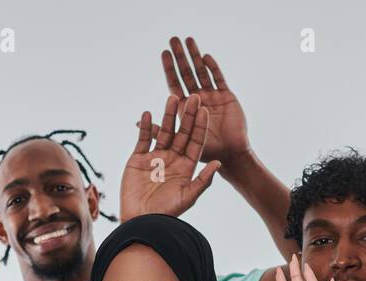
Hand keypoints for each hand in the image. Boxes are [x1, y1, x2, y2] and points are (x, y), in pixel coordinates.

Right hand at [120, 94, 219, 219]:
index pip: (196, 142)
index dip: (200, 127)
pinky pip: (143, 139)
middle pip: (182, 133)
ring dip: (168, 115)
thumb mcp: (188, 197)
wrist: (141, 220)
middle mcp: (172, 159)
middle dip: (187, 116)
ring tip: (172, 98)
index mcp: (186, 167)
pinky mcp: (138, 158)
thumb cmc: (166, 213)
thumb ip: (203, 180)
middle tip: (193, 97)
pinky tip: (149, 113)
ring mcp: (155, 158)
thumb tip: (219, 164)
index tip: (205, 110)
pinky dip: (146, 127)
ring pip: (163, 132)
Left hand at [155, 36, 248, 164]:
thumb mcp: (178, 143)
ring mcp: (213, 96)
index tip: (164, 53)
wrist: (230, 156)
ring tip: (188, 39)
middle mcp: (198, 99)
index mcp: (185, 108)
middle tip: (173, 39)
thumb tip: (136, 123)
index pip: (175, 83)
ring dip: (195, 56)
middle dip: (180, 57)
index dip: (170, 68)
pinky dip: (212, 67)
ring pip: (201, 72)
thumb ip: (159, 131)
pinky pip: (218, 78)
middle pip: (187, 74)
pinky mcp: (227, 96)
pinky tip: (205, 56)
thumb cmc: (204, 152)